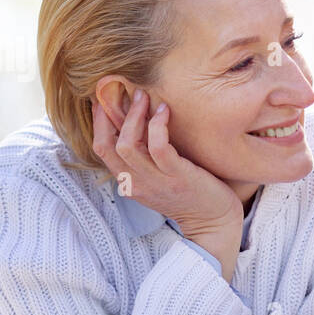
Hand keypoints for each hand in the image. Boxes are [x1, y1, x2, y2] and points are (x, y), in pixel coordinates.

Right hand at [92, 89, 243, 277]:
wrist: (214, 222)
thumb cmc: (190, 192)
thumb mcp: (159, 176)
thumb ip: (145, 156)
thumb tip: (137, 121)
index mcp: (129, 182)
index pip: (101, 149)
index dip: (98, 122)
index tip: (105, 99)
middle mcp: (137, 184)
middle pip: (108, 146)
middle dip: (114, 114)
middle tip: (132, 92)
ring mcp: (157, 182)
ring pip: (129, 145)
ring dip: (135, 116)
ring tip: (145, 97)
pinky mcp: (178, 178)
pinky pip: (159, 147)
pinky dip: (158, 126)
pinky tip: (165, 111)